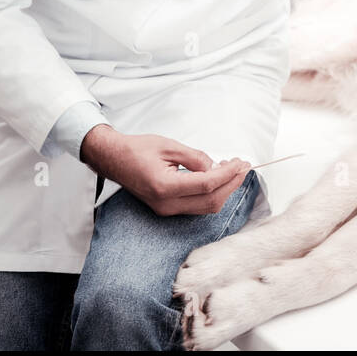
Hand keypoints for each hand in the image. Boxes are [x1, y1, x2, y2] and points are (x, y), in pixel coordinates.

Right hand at [80, 126, 250, 215]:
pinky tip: (217, 178)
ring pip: (206, 207)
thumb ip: (195, 157)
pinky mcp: (167, 209)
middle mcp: (166, 204)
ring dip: (224, 190)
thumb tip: (215, 166)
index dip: (228, 174)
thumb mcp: (169, 145)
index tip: (241, 162)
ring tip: (232, 170)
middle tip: (243, 166)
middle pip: (211, 201)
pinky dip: (212, 194)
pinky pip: (197, 206)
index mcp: (164, 187)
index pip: (207, 185)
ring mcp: (166, 210)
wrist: (113, 159)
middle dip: (232, 184)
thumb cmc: (137, 149)